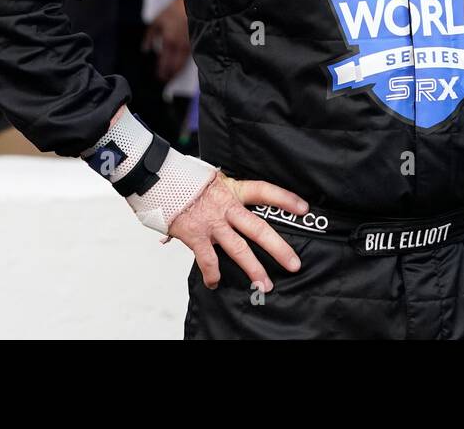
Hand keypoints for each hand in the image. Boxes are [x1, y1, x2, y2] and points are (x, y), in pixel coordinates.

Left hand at [143, 0, 191, 81]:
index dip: (161, 72)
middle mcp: (180, 46)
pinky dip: (185, 66)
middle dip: (170, 76)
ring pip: (184, 65)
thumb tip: (145, 50)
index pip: (164, 63)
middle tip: (166, 82)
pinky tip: (182, 69)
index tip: (158, 78)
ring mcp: (190, 46)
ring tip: (173, 78)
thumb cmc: (172, 12)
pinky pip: (190, 59)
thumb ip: (149, 37)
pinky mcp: (196, 44)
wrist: (191, 4)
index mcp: (168, 41)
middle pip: (174, 67)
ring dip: (177, 73)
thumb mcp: (156, 22)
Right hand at [166, 172, 308, 291]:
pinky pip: (208, 260)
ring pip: (238, 249)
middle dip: (278, 248)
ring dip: (253, 269)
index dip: (285, 199)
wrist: (159, 179)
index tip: (304, 208)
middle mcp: (226, 208)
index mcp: (233, 191)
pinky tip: (215, 283)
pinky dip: (212, 274)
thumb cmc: (186, 180)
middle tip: (294, 264)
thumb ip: (226, 193)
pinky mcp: (196, 236)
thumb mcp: (212, 179)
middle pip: (258, 229)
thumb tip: (234, 203)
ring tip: (264, 285)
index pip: (265, 191)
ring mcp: (212, 224)